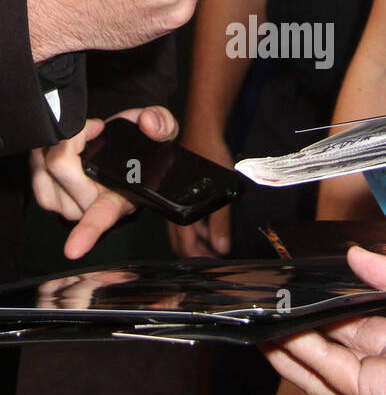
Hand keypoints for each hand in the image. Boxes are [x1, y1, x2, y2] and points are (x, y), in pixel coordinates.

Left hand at [30, 105, 178, 259]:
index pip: (102, 216)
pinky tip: (57, 143)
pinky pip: (35, 172)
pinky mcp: (50, 195)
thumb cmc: (140, 141)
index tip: (73, 250)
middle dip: (71, 139)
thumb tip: (149, 123)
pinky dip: (41, 152)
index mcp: (121, 198)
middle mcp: (91, 205)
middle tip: (90, 127)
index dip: (88, 232)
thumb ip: (162, 123)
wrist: (122, 143)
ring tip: (75, 134)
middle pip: (63, 170)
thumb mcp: (162, 127)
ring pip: (44, 172)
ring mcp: (68, 203)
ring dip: (53, 146)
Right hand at [167, 135, 232, 256]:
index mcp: (178, 206)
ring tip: (218, 247)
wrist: (204, 129)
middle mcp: (172, 204)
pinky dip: (199, 229)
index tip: (215, 265)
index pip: (184, 245)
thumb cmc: (210, 153)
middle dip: (197, 254)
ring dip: (199, 242)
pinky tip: (213, 228)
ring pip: (184, 231)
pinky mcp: (180, 192)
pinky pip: (187, 218)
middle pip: (180, 242)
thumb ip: (220, 221)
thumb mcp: (221, 190)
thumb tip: (221, 248)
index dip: (199, 259)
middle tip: (217, 260)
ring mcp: (175, 198)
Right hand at [261, 245, 385, 394]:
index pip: (345, 317)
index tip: (292, 290)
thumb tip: (355, 254)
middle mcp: (378, 355)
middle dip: (291, 325)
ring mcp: (372, 376)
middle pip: (324, 342)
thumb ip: (385, 273)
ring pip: (317, 364)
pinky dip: (298, 355)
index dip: (315, 305)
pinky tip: (280, 335)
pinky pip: (326, 372)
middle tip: (264, 307)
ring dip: (285, 346)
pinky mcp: (367, 392)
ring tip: (260, 324)